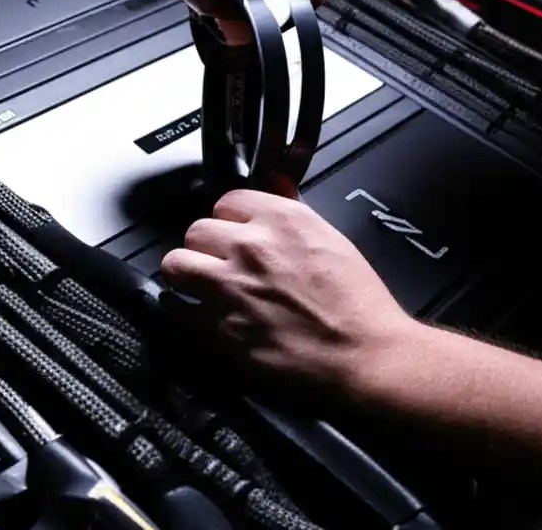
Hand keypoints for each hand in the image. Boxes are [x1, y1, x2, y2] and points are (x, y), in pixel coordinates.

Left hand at [160, 189, 419, 400]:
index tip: (234, 236)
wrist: (366, 357)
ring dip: (186, 274)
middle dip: (206, 248)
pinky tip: (195, 315)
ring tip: (198, 286)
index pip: (226, 201)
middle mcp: (251, 247)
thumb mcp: (332, 240)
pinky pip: (175, 308)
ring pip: (176, 264)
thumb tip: (275, 183)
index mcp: (282, 220)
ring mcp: (230, 287)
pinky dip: (182, 312)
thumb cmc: (358, 305)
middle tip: (218, 264)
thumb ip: (292, 211)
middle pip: (197, 230)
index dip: (230, 221)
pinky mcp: (219, 328)